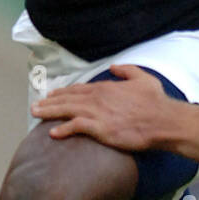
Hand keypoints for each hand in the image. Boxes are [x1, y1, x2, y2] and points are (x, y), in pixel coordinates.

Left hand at [31, 64, 170, 148]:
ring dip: (49, 112)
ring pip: (67, 110)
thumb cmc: (155, 102)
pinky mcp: (100, 129)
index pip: (79, 89)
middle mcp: (98, 98)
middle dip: (50, 101)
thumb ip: (127, 70)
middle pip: (68, 99)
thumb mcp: (144, 78)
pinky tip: (53, 133)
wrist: (162, 120)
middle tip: (36, 105)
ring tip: (36, 114)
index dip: (64, 92)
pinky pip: (76, 127)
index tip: (53, 95)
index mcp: (107, 87)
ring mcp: (97, 113)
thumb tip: (115, 66)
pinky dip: (63, 129)